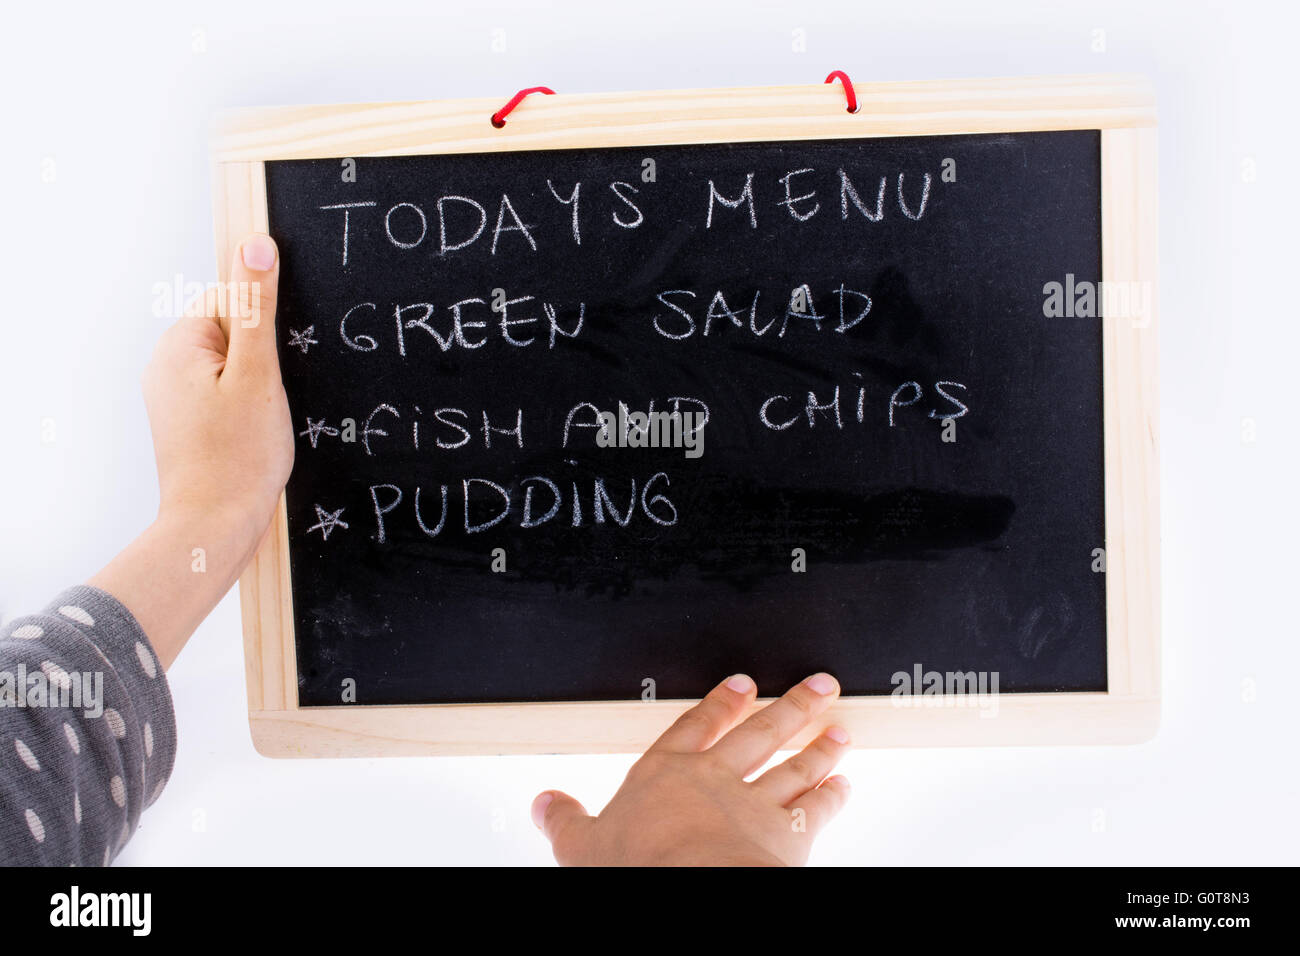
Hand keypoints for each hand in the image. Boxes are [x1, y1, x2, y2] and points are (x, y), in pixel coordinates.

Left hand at [141, 234, 292, 552]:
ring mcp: (172, 397)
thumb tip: (256, 245)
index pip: (231, 301)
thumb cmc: (239, 457)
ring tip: (260, 424)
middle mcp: (166, 366)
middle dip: (262, 361)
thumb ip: (257, 307)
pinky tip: (253, 437)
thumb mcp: (259, 373)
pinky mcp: (185, 423)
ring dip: (257, 388)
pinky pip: (224, 395)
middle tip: (269, 401)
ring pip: (231, 367)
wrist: (215, 526)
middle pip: (231, 333)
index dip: (263, 331)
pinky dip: (245, 410)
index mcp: (178, 345)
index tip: (273, 368)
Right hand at [532, 673, 850, 865]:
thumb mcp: (583, 846)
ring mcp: (755, 804)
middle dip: (791, 707)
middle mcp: (715, 779)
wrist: (692, 889)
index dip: (721, 703)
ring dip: (819, 746)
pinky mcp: (785, 837)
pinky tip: (843, 786)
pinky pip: (814, 809)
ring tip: (839, 729)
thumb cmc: (637, 867)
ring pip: (794, 765)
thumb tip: (545, 805)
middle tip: (818, 685)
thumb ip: (566, 822)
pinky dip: (831, 796)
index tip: (743, 685)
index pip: (696, 725)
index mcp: (665, 773)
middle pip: (760, 733)